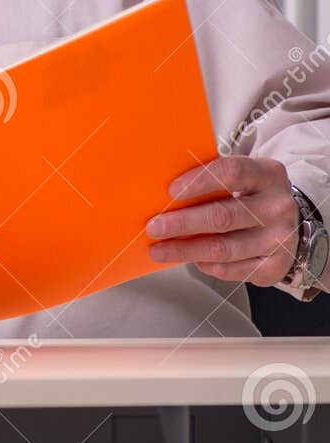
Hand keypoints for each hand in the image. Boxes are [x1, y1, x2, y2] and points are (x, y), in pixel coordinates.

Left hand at [147, 155, 299, 284]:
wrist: (287, 222)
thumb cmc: (249, 195)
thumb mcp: (239, 178)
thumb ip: (210, 180)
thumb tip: (162, 196)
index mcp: (268, 175)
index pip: (232, 172)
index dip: (199, 181)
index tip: (170, 191)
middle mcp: (278, 207)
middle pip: (224, 216)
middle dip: (183, 223)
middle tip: (154, 227)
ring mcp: (281, 239)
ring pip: (224, 248)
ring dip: (186, 250)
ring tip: (158, 250)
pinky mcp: (277, 266)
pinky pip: (234, 270)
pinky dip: (208, 266)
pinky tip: (191, 260)